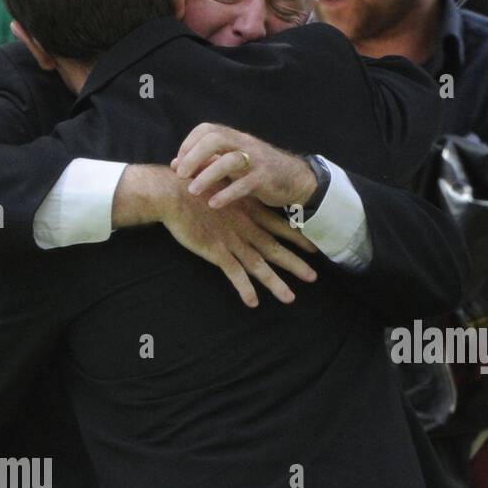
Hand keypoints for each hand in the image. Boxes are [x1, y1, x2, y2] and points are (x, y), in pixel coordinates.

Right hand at [162, 179, 317, 307]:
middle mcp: (245, 227)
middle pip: (275, 249)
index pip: (278, 225)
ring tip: (290, 298)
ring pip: (260, 266)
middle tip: (314, 277)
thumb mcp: (220, 184)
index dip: (296, 237)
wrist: (173, 191)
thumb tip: (235, 195)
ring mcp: (232, 240)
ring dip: (276, 283)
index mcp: (248, 210)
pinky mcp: (216, 250)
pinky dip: (245, 289)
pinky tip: (253, 302)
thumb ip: (230, 193)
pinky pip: (234, 274)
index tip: (312, 247)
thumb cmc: (192, 185)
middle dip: (295, 264)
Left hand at [172, 123, 317, 210]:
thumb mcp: (229, 162)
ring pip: (229, 161)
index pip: (206, 129)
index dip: (189, 143)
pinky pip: (244, 184)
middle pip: (215, 139)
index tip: (178, 164)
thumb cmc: (254, 170)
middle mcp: (243, 144)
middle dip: (194, 156)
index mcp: (233, 137)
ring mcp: (255, 160)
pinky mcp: (264, 178)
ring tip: (192, 191)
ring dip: (207, 176)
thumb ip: (204, 162)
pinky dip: (227, 194)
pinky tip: (213, 204)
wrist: (291, 178)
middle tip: (181, 175)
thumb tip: (174, 164)